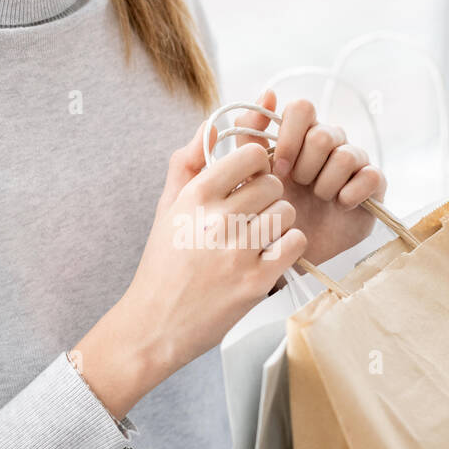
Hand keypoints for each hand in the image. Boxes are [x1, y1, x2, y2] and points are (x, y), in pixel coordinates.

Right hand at [71, 121, 306, 417]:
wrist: (155, 324)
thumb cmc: (163, 264)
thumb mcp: (167, 208)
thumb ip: (188, 162)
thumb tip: (212, 124)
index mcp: (195, 197)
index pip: (251, 154)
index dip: (258, 165)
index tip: (250, 180)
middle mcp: (216, 220)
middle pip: (273, 183)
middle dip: (270, 196)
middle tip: (255, 214)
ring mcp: (238, 251)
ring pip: (287, 212)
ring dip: (281, 223)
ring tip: (262, 237)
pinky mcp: (256, 281)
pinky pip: (294, 244)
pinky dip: (288, 248)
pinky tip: (271, 255)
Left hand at [236, 90, 385, 269]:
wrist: (293, 247)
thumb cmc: (273, 208)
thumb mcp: (253, 174)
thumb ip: (250, 135)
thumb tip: (268, 93)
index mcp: (301, 133)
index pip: (301, 108)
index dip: (289, 136)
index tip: (279, 168)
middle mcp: (330, 141)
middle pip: (322, 134)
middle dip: (305, 166)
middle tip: (299, 185)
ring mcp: (355, 160)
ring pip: (345, 156)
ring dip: (326, 184)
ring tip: (319, 198)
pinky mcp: (374, 183)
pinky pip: (371, 176)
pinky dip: (351, 194)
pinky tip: (340, 205)